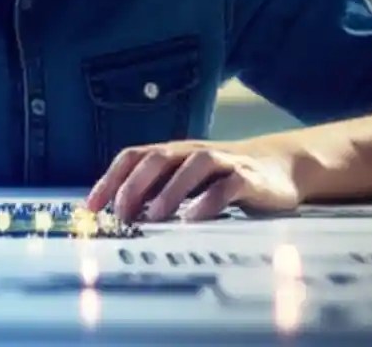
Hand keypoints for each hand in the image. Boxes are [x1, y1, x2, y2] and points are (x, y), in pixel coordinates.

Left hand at [85, 140, 301, 222]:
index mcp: (171, 152)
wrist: (281, 166)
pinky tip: (193, 219)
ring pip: (191, 167)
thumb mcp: (184, 179)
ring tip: (152, 217)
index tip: (90, 207)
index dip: (109, 179)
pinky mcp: (248, 178)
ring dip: (168, 191)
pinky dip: (208, 201)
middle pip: (157, 158)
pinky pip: (226, 186)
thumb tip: (117, 214)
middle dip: (134, 185)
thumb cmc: (222, 176)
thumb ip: (155, 191)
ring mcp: (222, 162)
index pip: (132, 157)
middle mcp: (191, 152)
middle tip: (121, 214)